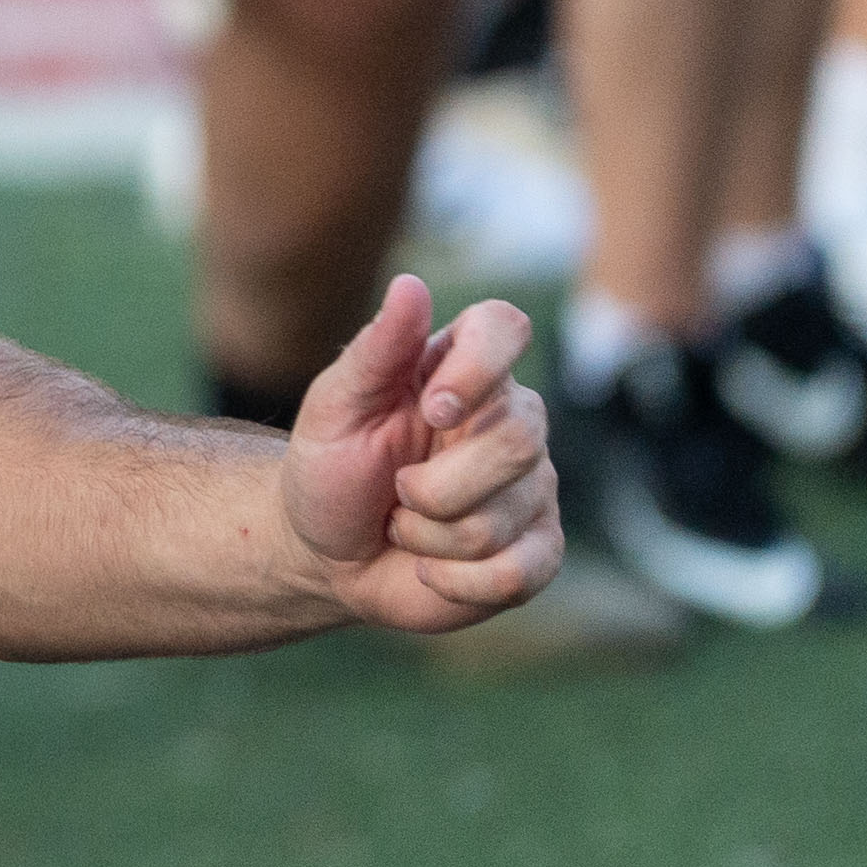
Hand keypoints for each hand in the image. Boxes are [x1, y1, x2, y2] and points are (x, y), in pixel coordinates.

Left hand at [277, 275, 558, 635]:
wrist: (326, 555)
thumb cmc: (330, 469)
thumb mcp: (334, 409)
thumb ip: (375, 350)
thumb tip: (411, 285)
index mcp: (459, 370)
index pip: (506, 327)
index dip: (480, 367)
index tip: (433, 407)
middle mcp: (510, 421)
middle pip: (518, 442)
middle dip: (435, 486)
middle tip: (395, 490)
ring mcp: (534, 487)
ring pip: (503, 517)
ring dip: (429, 535)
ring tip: (405, 525)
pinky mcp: (540, 550)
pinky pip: (515, 572)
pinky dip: (453, 580)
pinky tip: (430, 569)